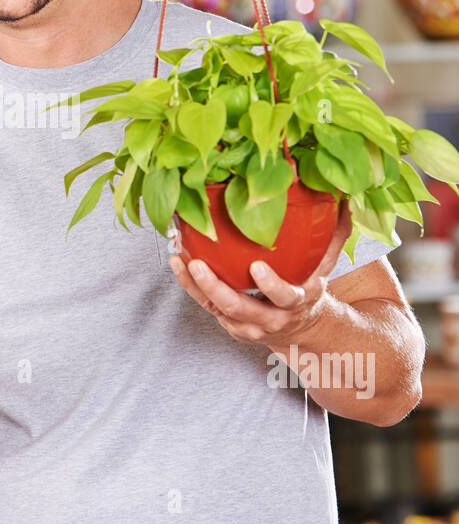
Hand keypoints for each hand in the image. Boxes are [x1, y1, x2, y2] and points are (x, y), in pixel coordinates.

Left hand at [168, 200, 352, 346]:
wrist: (301, 327)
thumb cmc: (310, 284)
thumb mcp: (326, 264)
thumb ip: (335, 233)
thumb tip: (346, 196)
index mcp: (298, 301)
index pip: (286, 296)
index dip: (271, 286)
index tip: (258, 268)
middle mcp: (272, 318)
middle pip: (242, 309)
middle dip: (219, 289)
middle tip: (200, 266)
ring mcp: (249, 325)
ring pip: (218, 309)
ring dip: (196, 286)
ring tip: (180, 259)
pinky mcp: (229, 324)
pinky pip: (206, 306)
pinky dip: (190, 286)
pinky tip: (177, 262)